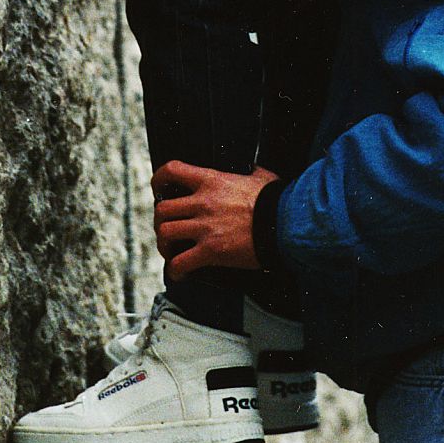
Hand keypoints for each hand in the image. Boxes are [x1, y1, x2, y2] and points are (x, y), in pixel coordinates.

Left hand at [152, 160, 277, 277]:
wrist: (284, 225)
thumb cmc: (275, 202)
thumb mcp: (260, 177)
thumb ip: (249, 172)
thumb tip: (251, 170)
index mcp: (212, 181)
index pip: (172, 171)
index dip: (159, 179)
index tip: (159, 188)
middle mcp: (203, 202)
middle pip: (162, 209)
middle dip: (160, 220)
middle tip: (167, 227)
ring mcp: (205, 227)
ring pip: (165, 233)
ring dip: (165, 245)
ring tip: (171, 250)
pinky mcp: (210, 251)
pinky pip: (180, 263)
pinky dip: (176, 270)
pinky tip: (181, 273)